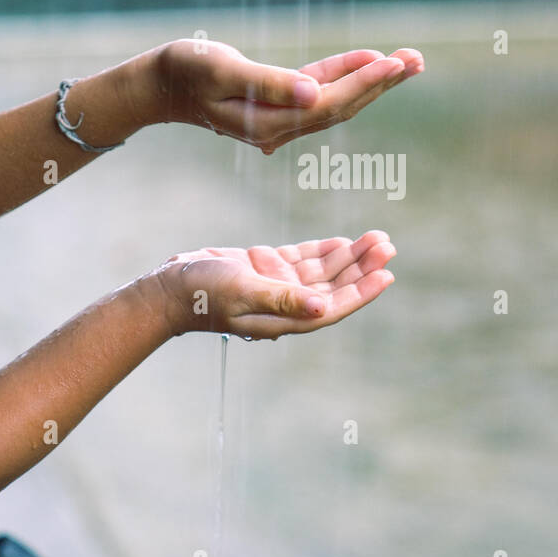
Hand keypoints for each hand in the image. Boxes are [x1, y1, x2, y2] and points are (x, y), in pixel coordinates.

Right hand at [136, 40, 423, 153]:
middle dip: (381, 83)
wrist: (158, 84)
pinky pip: (320, 92)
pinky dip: (346, 76)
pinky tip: (370, 62)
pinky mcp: (278, 104)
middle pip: (343, 106)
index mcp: (270, 121)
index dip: (364, 83)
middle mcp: (281, 127)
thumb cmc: (184, 70)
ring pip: (337, 100)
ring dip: (373, 81)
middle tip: (418, 60)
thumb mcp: (223, 71)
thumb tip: (313, 94)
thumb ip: (268, 83)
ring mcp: (281, 119)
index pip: (328, 104)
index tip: (395, 63)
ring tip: (408, 61)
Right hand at [152, 231, 396, 338]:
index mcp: (285, 317)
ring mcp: (278, 285)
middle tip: (387, 246)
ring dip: (348, 256)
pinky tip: (343, 242)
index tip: (387, 274)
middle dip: (362, 267)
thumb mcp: (245, 292)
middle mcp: (287, 304)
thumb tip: (321, 309)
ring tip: (375, 238)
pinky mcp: (266, 269)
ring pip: (323, 271)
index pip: (334, 306)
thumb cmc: (205, 293)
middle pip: (335, 286)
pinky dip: (324, 251)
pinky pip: (304, 260)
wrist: (170, 286)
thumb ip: (283, 299)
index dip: (362, 291)